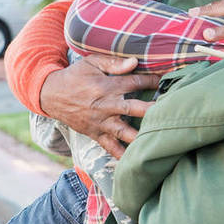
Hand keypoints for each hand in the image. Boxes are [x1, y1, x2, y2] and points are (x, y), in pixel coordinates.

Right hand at [38, 55, 159, 158]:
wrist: (51, 95)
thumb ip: (114, 62)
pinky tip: (135, 162)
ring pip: (125, 132)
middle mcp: (106, 105)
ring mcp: (101, 122)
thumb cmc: (75, 76)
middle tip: (172, 111)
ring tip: (158, 139)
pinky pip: (110, 147)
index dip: (153, 81)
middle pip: (135, 108)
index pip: (136, 82)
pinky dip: (122, 155)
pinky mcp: (95, 134)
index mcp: (107, 86)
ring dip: (141, 136)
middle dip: (153, 110)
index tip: (168, 80)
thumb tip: (135, 61)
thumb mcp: (91, 63)